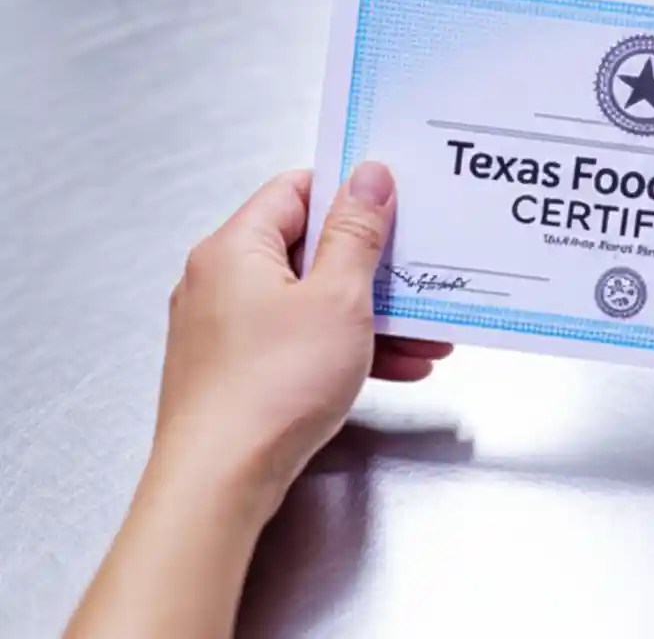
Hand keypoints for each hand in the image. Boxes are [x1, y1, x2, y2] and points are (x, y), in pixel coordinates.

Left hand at [156, 162, 450, 508]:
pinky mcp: (236, 371)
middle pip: (309, 250)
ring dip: (372, 316)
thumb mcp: (338, 299)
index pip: (296, 189)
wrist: (221, 480)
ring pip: (312, 303)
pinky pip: (301, 342)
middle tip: (422, 273)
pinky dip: (346, 348)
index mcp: (236, 248)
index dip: (349, 191)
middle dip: (376, 268)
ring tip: (428, 335)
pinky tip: (398, 367)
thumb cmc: (271, 389)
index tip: (395, 200)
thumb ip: (358, 234)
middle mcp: (220, 281)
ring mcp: (226, 329)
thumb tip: (369, 177)